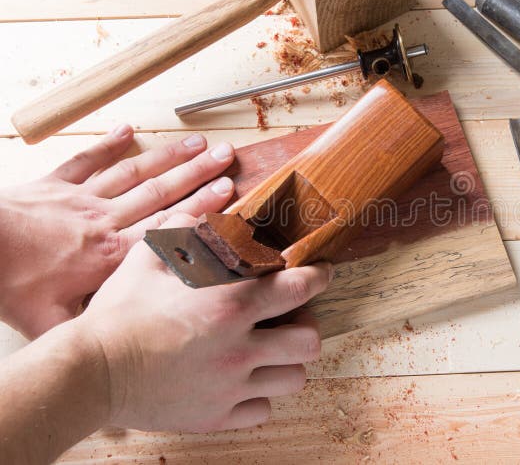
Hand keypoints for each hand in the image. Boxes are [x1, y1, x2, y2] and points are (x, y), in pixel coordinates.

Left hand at [0, 124, 235, 338]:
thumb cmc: (7, 284)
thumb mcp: (49, 320)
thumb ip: (88, 328)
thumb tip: (116, 348)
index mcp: (110, 254)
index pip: (167, 226)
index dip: (201, 206)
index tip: (228, 189)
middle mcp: (103, 219)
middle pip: (160, 192)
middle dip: (196, 172)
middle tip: (225, 155)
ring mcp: (80, 197)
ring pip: (133, 173)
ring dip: (167, 156)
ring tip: (196, 142)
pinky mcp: (55, 184)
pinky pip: (87, 161)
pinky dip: (108, 145)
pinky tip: (128, 130)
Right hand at [80, 214, 330, 431]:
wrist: (89, 372)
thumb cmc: (119, 311)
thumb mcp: (149, 258)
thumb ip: (183, 230)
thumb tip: (202, 211)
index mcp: (231, 303)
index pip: (300, 286)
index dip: (319, 276)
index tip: (322, 272)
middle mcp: (241, 347)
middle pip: (310, 339)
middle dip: (307, 325)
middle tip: (292, 318)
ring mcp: (231, 386)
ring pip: (294, 379)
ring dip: (287, 363)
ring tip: (271, 351)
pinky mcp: (216, 416)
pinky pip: (262, 410)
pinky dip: (259, 396)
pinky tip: (243, 382)